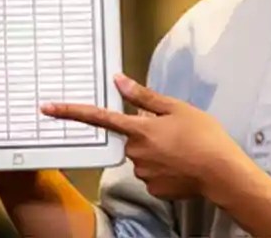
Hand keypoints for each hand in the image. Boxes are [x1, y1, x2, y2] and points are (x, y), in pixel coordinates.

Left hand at [42, 74, 250, 199]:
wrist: (222, 174)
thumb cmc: (205, 138)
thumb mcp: (177, 108)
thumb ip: (144, 97)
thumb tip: (119, 81)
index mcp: (139, 130)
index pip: (98, 118)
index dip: (70, 111)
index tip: (48, 108)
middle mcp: (135, 153)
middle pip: (131, 137)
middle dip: (145, 132)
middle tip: (174, 131)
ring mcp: (144, 173)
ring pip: (142, 155)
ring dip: (157, 150)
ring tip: (184, 147)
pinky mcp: (154, 189)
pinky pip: (153, 173)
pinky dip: (165, 167)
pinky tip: (183, 163)